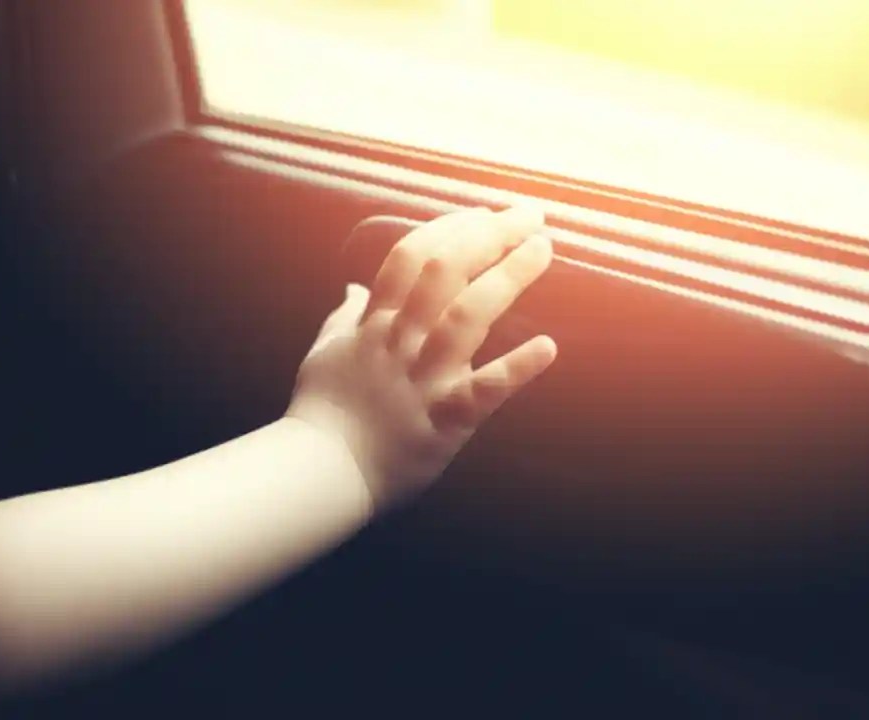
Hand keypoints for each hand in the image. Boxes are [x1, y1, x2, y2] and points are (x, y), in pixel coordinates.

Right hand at [286, 207, 557, 512]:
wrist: (320, 474)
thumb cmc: (322, 415)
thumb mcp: (326, 353)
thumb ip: (345, 317)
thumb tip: (354, 288)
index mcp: (374, 324)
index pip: (410, 257)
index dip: (449, 228)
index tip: (482, 213)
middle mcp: (401, 342)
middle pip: (444, 272)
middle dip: (489, 236)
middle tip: (529, 216)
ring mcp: (424, 378)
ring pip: (467, 316)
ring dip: (509, 278)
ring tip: (542, 249)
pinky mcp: (446, 419)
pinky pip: (484, 390)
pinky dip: (517, 368)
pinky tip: (548, 347)